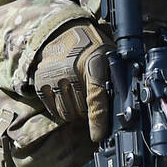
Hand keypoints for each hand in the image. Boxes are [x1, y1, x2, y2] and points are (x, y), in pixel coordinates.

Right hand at [33, 21, 113, 143]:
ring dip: (75, 112)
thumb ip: (116, 79)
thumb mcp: (110, 57)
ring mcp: (53, 76)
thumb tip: (126, 109)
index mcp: (94, 63)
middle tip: (90, 101)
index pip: (96, 98)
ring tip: (79, 97)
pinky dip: (61, 109)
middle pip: (81, 111)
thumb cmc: (92, 47)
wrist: (63, 30)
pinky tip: (66, 96)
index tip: (98, 136)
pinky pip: (53, 109)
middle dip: (88, 113)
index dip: (98, 120)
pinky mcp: (40, 81)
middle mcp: (71, 70)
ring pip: (66, 113)